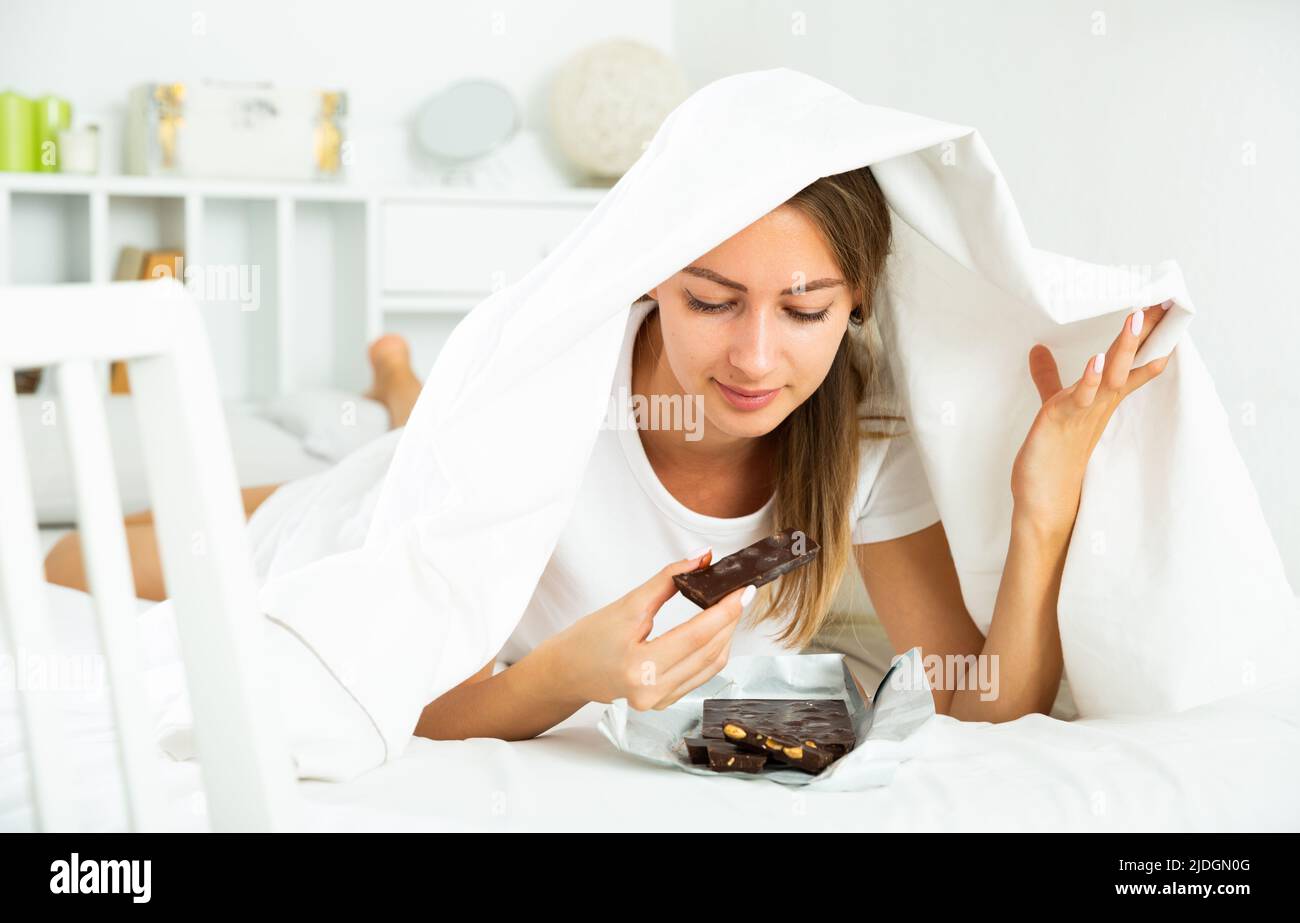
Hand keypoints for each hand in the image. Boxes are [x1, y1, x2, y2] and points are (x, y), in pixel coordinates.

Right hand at [541, 549, 755, 709]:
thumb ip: (668, 580)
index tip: (743, 590)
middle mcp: (652, 691)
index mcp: (640, 668)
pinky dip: (712, 650)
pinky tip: (714, 630)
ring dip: (725, 635)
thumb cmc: (589, 638)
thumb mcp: (627, 604)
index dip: (725, 610)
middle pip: (710, 651)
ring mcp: (660, 701)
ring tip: (729, 608)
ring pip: (711, 665)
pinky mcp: (664, 703)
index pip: (697, 635)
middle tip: (739, 593)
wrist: (567, 671)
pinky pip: (700, 675)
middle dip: (730, 620)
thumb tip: (702, 557)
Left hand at [1012, 301, 1174, 534]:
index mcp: (1101, 401)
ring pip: (1110, 376)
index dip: (1146, 338)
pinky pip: (1079, 399)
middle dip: (1144, 333)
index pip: (1130, 364)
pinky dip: (1088, 379)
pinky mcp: (1062, 423)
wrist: (1045, 504)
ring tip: (1134, 319)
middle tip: (1163, 301)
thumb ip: (1049, 379)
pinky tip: (1093, 360)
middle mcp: (1099, 406)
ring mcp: (1084, 414)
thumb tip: (1038, 350)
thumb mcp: (1054, 407)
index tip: (1163, 308)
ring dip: (1122, 348)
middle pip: (1126, 363)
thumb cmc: (1052, 457)